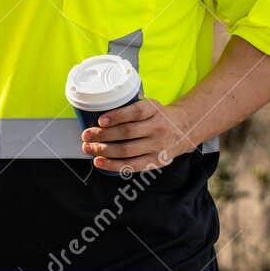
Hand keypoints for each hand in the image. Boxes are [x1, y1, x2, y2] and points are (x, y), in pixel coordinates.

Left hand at [80, 98, 197, 172]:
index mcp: (154, 110)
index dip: (117, 116)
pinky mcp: (156, 161)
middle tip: (86, 135)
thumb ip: (129, 108)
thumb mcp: (148, 105)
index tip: (100, 120)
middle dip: (103, 135)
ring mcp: (158, 146)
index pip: (135, 112)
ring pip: (127, 150)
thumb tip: (95, 112)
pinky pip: (132, 165)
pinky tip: (99, 161)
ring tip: (88, 148)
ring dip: (104, 150)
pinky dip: (113, 164)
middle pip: (127, 133)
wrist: (183, 129)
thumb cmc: (156, 116)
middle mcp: (158, 127)